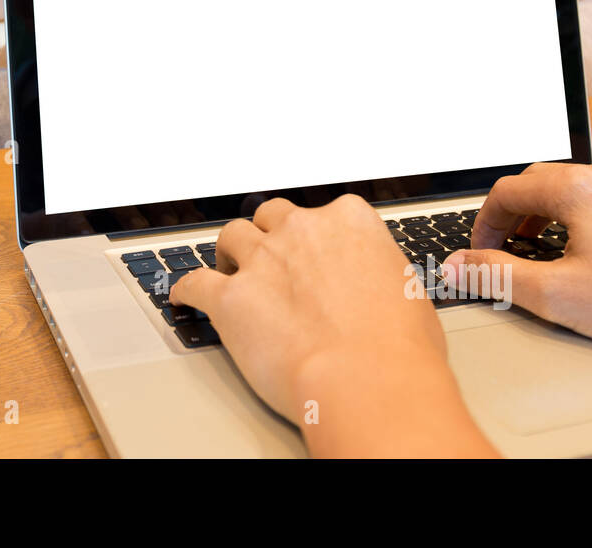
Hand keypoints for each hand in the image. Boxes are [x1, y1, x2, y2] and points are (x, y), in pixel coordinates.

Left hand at [170, 195, 496, 456]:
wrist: (367, 380)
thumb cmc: (398, 347)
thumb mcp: (408, 292)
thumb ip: (378, 274)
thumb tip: (375, 287)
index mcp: (349, 222)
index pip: (324, 212)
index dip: (316, 235)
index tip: (315, 249)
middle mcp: (301, 231)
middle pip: (271, 216)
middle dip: (269, 235)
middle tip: (271, 260)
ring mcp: (262, 260)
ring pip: (232, 237)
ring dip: (230, 254)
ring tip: (230, 271)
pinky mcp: (230, 297)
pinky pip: (195, 282)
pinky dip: (186, 290)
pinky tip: (183, 298)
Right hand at [444, 163, 591, 374]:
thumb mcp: (561, 295)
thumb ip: (500, 276)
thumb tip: (456, 265)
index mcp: (575, 188)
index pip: (505, 191)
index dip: (481, 224)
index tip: (477, 255)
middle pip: (536, 182)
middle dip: (510, 217)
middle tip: (500, 251)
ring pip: (571, 191)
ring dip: (543, 218)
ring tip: (539, 255)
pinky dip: (576, 222)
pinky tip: (587, 258)